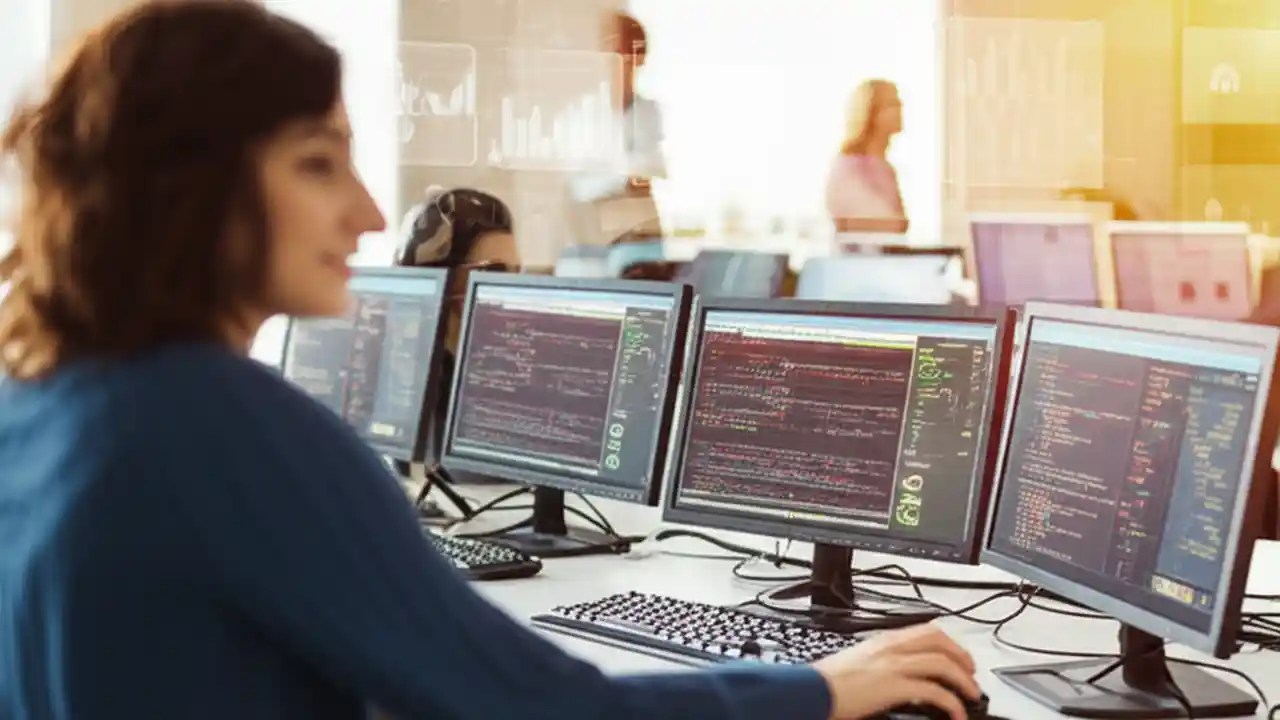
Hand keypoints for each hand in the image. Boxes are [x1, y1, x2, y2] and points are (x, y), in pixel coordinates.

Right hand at [812, 623, 979, 719]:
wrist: (811, 690)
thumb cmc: (828, 682)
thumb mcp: (858, 662)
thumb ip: (881, 662)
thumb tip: (898, 674)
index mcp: (884, 641)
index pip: (926, 631)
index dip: (950, 644)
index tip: (959, 658)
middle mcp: (891, 648)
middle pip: (940, 641)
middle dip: (962, 658)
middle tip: (971, 676)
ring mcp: (893, 665)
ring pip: (943, 663)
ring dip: (963, 680)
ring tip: (970, 696)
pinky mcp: (894, 686)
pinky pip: (935, 691)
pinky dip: (952, 703)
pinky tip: (955, 714)